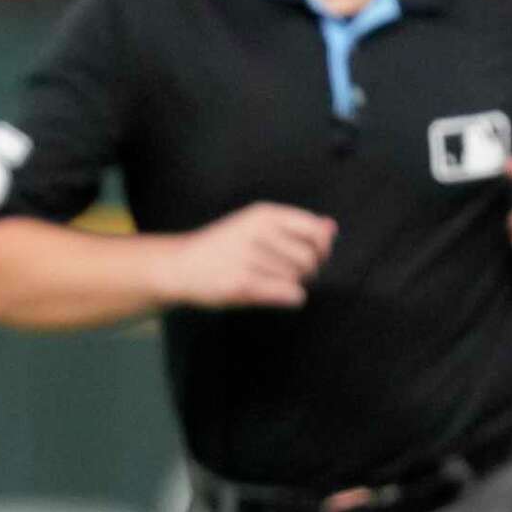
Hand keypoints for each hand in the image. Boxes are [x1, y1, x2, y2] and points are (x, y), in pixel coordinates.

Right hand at [165, 202, 337, 308]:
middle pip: (309, 260)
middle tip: (280, 272)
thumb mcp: (256, 226)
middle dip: (303, 272)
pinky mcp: (240, 283)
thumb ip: (296, 226)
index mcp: (263, 214)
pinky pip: (288, 294)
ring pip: (297, 280)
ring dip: (289, 285)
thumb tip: (332, 228)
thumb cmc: (222, 247)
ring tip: (264, 280)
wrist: (179, 264)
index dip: (321, 248)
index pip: (316, 232)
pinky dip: (289, 298)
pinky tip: (272, 293)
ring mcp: (247, 258)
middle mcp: (257, 232)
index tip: (310, 256)